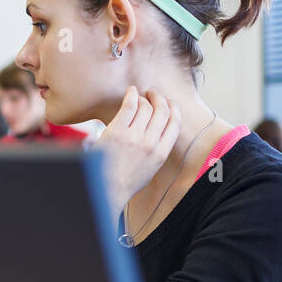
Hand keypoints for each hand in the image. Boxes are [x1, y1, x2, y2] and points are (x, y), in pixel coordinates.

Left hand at [93, 87, 180, 214]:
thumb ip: (157, 150)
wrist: (107, 189)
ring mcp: (134, 137)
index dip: (174, 108)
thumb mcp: (150, 169)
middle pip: (162, 111)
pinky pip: (129, 106)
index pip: (175, 123)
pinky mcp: (117, 131)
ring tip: (140, 95)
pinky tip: (131, 91)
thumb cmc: (126, 181)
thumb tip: (159, 132)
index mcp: (161, 153)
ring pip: (146, 107)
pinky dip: (132, 95)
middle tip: (154, 94)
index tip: (170, 103)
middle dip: (160, 99)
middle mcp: (150, 143)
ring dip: (144, 97)